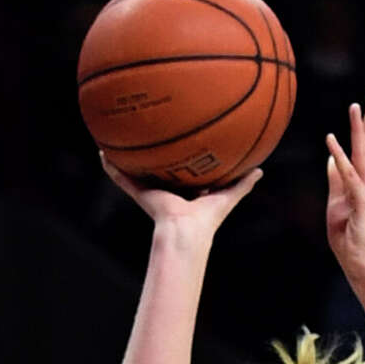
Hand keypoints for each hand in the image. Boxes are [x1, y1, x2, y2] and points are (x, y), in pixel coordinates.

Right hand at [101, 152, 261, 240]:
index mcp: (185, 191)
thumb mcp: (228, 195)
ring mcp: (151, 191)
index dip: (181, 159)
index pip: (182, 172)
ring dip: (127, 157)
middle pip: (157, 169)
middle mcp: (167, 190)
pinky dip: (112, 167)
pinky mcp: (140, 193)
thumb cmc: (208, 218)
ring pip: (136, 171)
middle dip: (152, 155)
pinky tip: (103, 153)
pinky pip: (122, 178)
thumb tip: (261, 170)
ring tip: (117, 139)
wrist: (187, 230)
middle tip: (147, 133)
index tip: (180, 143)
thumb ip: (244, 183)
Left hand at [325, 89, 364, 279]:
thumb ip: (336, 179)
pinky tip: (331, 140)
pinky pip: (348, 176)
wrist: (361, 263)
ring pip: (363, 154)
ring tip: (356, 105)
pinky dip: (339, 157)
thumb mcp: (337, 202)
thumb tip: (331, 157)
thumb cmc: (350, 236)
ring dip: (358, 129)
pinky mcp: (362, 202)